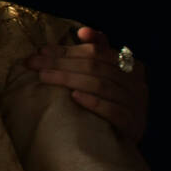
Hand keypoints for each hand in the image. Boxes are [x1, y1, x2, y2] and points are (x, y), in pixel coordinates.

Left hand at [25, 26, 147, 143]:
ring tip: (45, 77)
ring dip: (70, 79)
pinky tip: (74, 97)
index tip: (41, 50)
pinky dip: (93, 102)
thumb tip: (84, 30)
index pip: (97, 52)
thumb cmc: (110, 101)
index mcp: (130, 66)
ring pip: (101, 86)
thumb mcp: (105, 75)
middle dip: (61, 63)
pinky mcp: (133, 125)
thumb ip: (98, 51)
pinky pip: (113, 111)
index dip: (68, 50)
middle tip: (34, 63)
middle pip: (95, 67)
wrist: (122, 140)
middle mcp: (136, 83)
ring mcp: (136, 105)